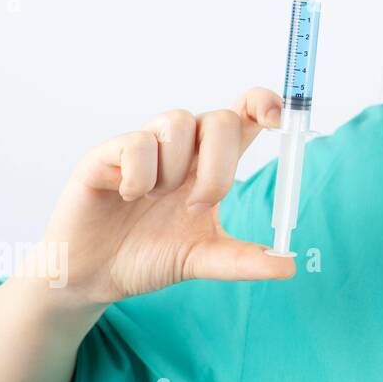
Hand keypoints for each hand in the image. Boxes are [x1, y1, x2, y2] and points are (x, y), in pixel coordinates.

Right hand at [30, 87, 294, 308]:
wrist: (94, 277)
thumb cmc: (150, 256)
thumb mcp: (204, 260)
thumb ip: (244, 260)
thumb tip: (288, 266)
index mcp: (212, 163)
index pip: (245, 113)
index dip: (264, 104)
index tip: (276, 119)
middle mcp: (184, 148)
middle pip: (220, 118)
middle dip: (220, 164)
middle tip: (201, 205)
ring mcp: (146, 147)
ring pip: (179, 122)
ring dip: (175, 171)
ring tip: (155, 201)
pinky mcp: (107, 154)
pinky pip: (137, 143)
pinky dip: (140, 176)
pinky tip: (126, 197)